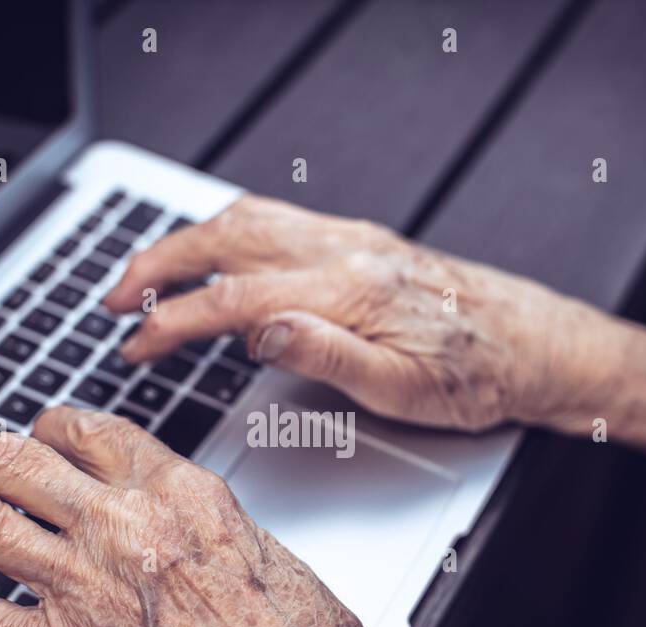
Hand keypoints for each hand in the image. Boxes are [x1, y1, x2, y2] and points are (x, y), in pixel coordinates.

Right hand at [109, 195, 625, 431]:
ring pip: (248, 219)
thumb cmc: (478, 375)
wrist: (533, 343)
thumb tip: (261, 331)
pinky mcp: (359, 241)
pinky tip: (214, 249)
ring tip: (144, 273)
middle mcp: (345, 251)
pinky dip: (226, 229)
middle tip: (112, 300)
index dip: (173, 323)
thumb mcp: (408, 391)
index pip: (235, 299)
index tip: (134, 348)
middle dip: (157, 267)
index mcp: (350, 292)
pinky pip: (277, 218)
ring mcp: (351, 239)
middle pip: (227, 240)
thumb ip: (330, 358)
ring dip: (185, 242)